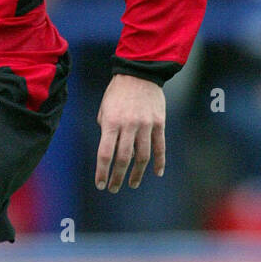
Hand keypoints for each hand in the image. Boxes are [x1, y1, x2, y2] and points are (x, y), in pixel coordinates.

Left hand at [95, 74, 165, 191]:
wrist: (140, 72)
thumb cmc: (118, 91)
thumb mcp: (104, 108)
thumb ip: (105, 128)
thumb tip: (109, 146)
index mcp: (111, 122)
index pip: (105, 153)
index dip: (102, 171)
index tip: (100, 184)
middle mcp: (128, 126)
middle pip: (123, 159)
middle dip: (117, 177)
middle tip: (114, 188)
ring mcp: (145, 125)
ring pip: (142, 156)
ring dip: (137, 174)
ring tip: (132, 184)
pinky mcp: (159, 123)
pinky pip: (160, 146)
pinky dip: (159, 162)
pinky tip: (157, 173)